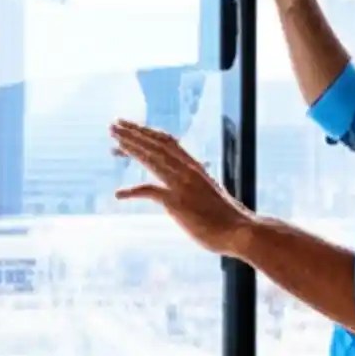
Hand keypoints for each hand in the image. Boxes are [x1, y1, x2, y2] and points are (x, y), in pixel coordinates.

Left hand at [110, 119, 253, 256]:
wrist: (241, 231)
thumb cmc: (228, 219)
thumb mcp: (211, 196)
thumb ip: (198, 189)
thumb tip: (192, 192)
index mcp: (195, 168)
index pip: (168, 143)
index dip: (147, 134)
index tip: (130, 129)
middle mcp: (188, 171)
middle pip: (157, 144)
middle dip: (134, 133)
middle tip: (114, 124)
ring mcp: (182, 185)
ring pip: (153, 158)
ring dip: (131, 147)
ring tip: (113, 139)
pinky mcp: (178, 202)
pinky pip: (150, 191)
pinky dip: (132, 191)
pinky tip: (118, 194)